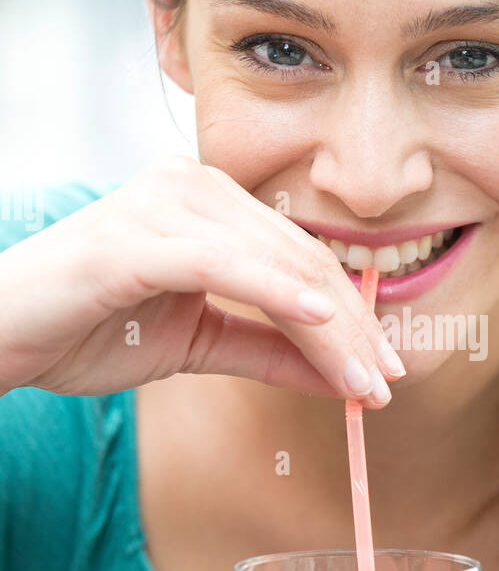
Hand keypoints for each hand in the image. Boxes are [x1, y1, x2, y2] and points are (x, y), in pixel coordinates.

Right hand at [0, 155, 402, 402]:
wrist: (2, 335)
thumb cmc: (89, 328)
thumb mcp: (198, 344)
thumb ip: (268, 350)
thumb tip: (342, 378)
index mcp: (210, 203)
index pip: (302, 259)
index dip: (353, 316)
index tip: (385, 370)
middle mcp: (194, 187)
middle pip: (301, 260)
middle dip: (354, 328)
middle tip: (388, 383)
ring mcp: (166, 203)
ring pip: (277, 265)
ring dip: (331, 328)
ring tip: (366, 380)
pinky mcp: (138, 236)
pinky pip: (226, 263)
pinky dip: (277, 292)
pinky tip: (320, 323)